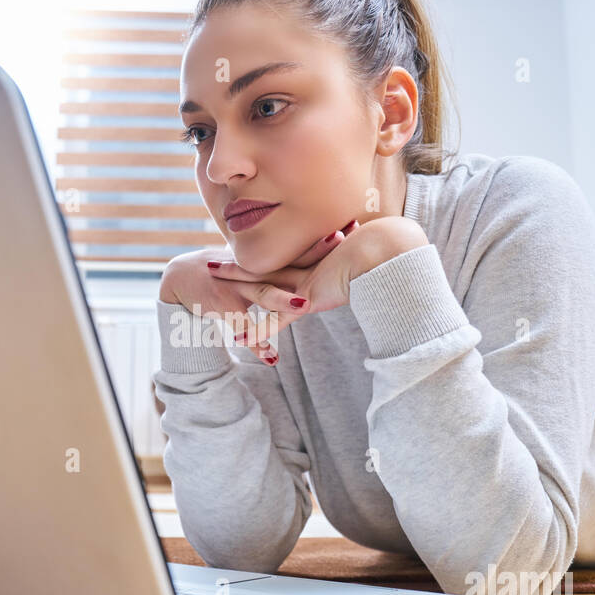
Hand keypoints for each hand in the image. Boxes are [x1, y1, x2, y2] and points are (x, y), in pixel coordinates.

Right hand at [158, 220, 358, 363]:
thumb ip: (281, 270)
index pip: (299, 249)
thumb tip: (314, 269)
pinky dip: (258, 342)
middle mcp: (255, 272)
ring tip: (304, 306)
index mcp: (266, 264)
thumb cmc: (225, 274)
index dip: (322, 240)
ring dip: (282, 299)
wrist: (182, 278)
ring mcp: (239, 288)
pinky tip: (271, 357)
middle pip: (289, 262)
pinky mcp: (225, 307)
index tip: (349, 226)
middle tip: (338, 240)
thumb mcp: (255, 268)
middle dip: (314, 253)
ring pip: (263, 294)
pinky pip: (244, 327)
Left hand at [207, 215, 427, 362]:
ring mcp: (302, 284)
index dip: (261, 261)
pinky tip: (240, 341)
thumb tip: (370, 254)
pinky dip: (259, 331)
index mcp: (313, 262)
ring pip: (260, 287)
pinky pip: (276, 320)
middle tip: (211, 264)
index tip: (242, 257)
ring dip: (235, 287)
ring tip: (210, 281)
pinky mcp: (307, 299)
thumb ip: (359, 262)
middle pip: (262, 269)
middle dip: (235, 267)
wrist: (384, 253)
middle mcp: (303, 271)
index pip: (281, 262)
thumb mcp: (367, 259)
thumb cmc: (382, 253)